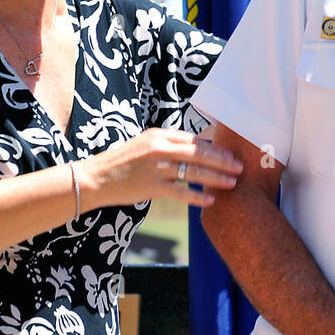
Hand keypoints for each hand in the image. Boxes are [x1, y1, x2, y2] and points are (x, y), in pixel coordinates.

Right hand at [77, 128, 242, 211]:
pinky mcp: (151, 187)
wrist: (95, 177)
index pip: (194, 139)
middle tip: (239, 167)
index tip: (230, 154)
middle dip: (223, 161)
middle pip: (200, 153)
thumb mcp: (146, 145)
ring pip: (194, 172)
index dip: (215, 147)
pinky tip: (211, 200)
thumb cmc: (123, 162)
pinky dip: (198, 197)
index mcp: (160, 135)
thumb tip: (197, 148)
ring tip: (232, 183)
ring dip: (216, 178)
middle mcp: (160, 148)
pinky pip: (181, 192)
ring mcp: (156, 167)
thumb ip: (169, 145)